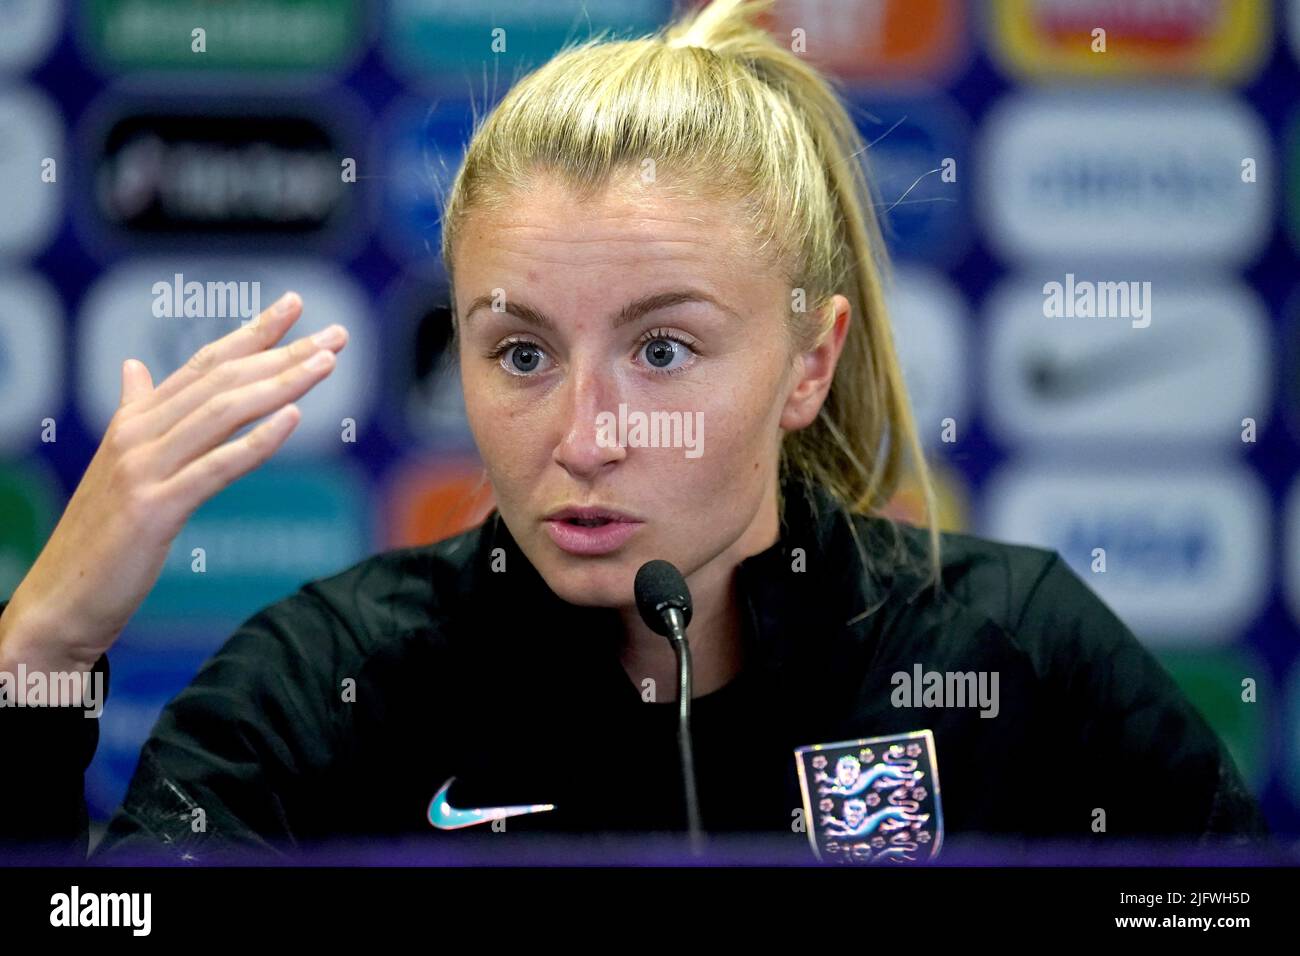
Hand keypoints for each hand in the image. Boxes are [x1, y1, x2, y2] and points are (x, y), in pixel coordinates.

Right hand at [0, 292, 346, 672]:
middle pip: (223, 379)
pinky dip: (256, 440)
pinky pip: (214, 467)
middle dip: (284, 352)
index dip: (253, 332)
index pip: (205, 363)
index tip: (297, 305)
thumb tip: (134, 368)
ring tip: (326, 363)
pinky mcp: (154, 509)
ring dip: (281, 383)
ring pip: (223, 412)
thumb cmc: (99, 537)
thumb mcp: (118, 467)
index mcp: (136, 421)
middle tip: (336, 334)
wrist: (60, 600)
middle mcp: (139, 434)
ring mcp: (145, 469)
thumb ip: (134, 413)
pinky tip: (294, 418)